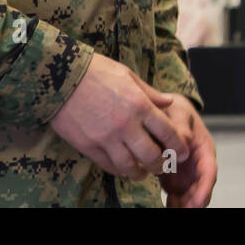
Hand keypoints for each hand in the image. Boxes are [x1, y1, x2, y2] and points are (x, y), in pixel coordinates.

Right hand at [49, 53, 190, 179]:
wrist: (62, 77)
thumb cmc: (97, 71)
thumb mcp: (128, 75)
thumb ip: (150, 93)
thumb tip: (169, 102)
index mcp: (140, 105)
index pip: (168, 133)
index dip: (179, 147)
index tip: (182, 154)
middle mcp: (126, 125)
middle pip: (151, 156)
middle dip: (161, 164)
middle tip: (163, 165)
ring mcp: (106, 138)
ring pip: (130, 166)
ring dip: (141, 173)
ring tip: (144, 172)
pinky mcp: (89, 146)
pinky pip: (109, 165)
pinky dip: (120, 170)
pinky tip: (124, 168)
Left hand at [159, 94, 217, 207]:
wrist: (165, 111)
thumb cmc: (176, 110)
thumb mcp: (179, 111)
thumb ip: (181, 127)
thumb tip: (182, 143)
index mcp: (204, 148)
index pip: (209, 171)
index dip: (205, 188)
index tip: (198, 202)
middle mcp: (198, 164)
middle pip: (201, 188)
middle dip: (194, 201)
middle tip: (183, 209)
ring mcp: (186, 173)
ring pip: (189, 195)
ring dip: (183, 204)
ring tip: (172, 209)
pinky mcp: (174, 177)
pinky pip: (176, 195)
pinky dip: (173, 203)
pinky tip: (167, 206)